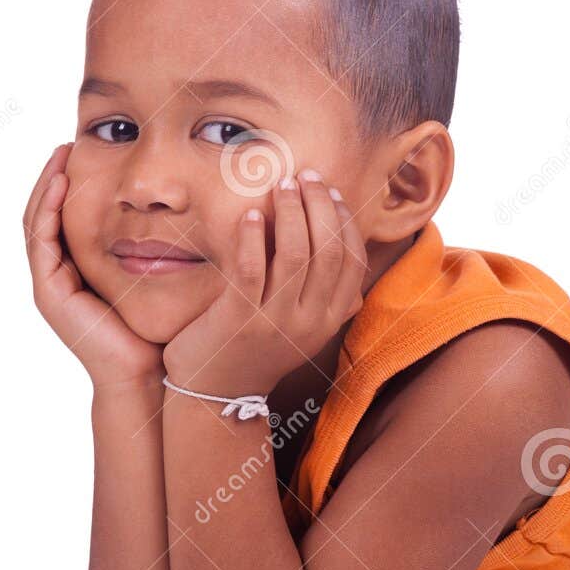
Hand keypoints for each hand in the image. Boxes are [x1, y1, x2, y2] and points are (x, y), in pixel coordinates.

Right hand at [25, 142, 165, 389]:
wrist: (150, 374)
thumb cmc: (162, 329)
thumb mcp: (161, 278)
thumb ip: (162, 248)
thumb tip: (190, 210)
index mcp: (82, 271)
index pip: (67, 218)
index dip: (72, 186)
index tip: (86, 153)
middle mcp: (61, 276)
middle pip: (45, 215)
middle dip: (53, 178)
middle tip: (65, 145)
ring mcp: (51, 285)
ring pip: (36, 223)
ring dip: (45, 187)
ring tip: (59, 155)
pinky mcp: (50, 293)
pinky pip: (41, 242)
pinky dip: (46, 211)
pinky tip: (59, 186)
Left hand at [162, 171, 366, 399]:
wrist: (217, 392)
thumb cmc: (256, 347)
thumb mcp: (302, 324)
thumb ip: (321, 291)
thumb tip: (337, 238)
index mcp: (331, 318)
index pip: (352, 259)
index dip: (345, 220)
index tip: (332, 192)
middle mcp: (311, 320)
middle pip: (328, 250)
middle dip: (320, 205)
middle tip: (306, 177)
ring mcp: (276, 322)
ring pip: (296, 255)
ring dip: (291, 212)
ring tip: (282, 184)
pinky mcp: (240, 320)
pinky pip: (251, 269)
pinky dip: (254, 237)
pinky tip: (252, 214)